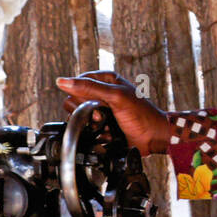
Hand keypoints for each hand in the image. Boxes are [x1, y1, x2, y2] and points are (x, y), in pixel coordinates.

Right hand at [55, 71, 172, 155]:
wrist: (154, 137)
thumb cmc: (141, 114)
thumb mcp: (115, 96)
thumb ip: (89, 88)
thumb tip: (62, 81)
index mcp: (104, 79)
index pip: (75, 84)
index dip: (81, 96)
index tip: (95, 103)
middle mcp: (100, 92)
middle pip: (74, 102)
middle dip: (88, 113)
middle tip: (104, 116)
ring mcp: (101, 110)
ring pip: (80, 118)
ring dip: (93, 125)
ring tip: (109, 125)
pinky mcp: (101, 125)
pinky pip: (87, 130)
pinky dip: (97, 133)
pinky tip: (110, 133)